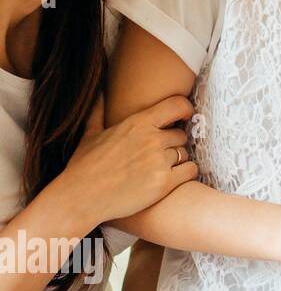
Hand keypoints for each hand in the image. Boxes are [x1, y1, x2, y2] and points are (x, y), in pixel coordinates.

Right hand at [54, 94, 197, 224]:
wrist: (79, 199)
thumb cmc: (83, 167)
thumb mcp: (90, 134)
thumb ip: (98, 111)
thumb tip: (97, 91)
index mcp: (137, 123)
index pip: (177, 105)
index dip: (185, 110)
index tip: (184, 117)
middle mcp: (151, 140)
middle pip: (181, 135)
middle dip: (173, 143)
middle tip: (158, 154)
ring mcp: (159, 161)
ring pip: (185, 153)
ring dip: (177, 160)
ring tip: (158, 168)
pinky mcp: (164, 183)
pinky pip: (190, 171)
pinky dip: (185, 173)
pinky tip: (172, 177)